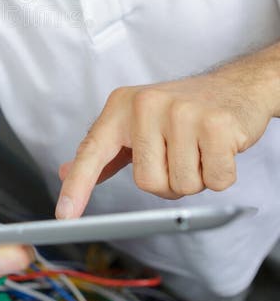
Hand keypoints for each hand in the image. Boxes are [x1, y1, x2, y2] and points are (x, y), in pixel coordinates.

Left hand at [56, 63, 274, 218]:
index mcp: (122, 106)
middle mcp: (146, 105)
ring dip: (196, 178)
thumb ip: (104, 152)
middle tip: (181, 154)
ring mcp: (182, 113)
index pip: (93, 150)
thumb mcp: (137, 123)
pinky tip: (219, 149)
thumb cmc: (184, 109)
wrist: (236, 86)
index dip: (77, 185)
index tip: (65, 215)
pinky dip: (221, 176)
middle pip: (147, 182)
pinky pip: (215, 181)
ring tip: (200, 148)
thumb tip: (66, 172)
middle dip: (168, 181)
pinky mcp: (216, 125)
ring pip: (181, 185)